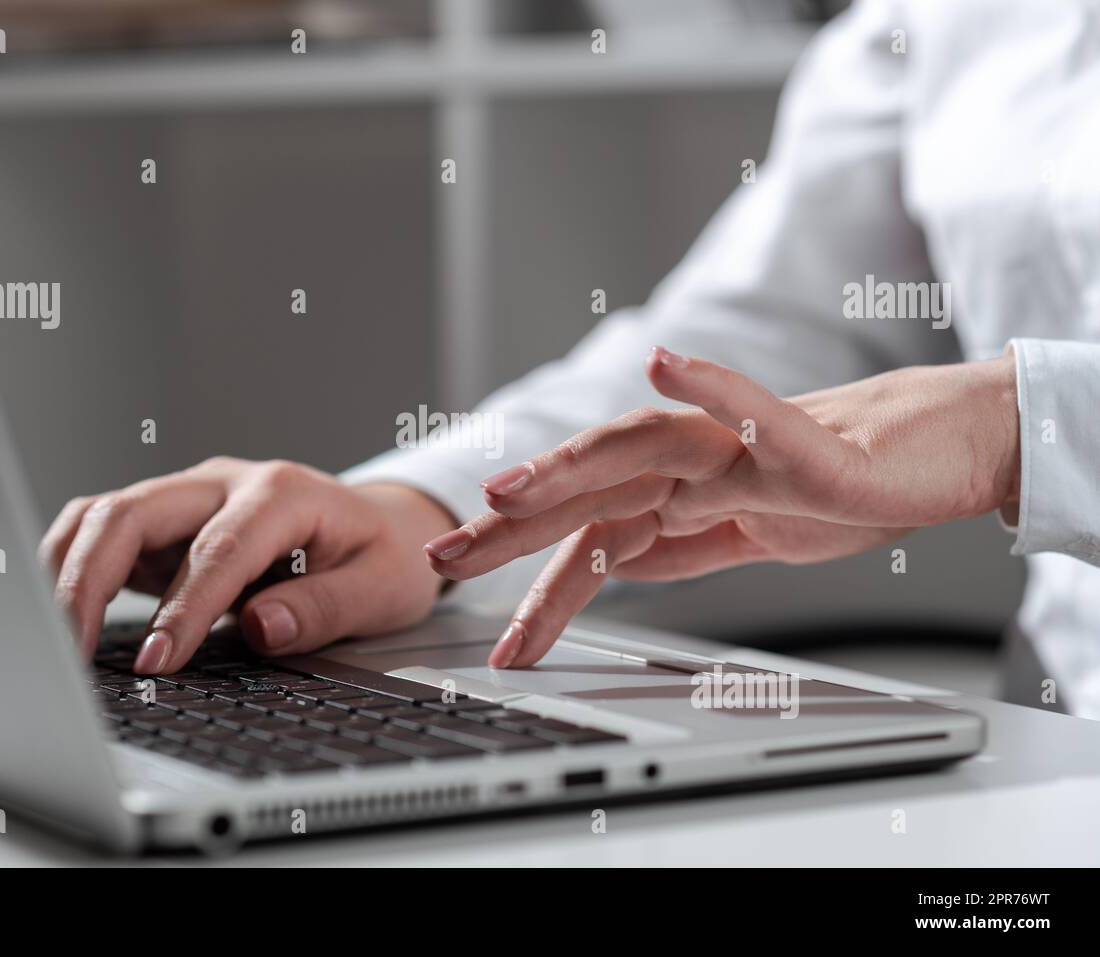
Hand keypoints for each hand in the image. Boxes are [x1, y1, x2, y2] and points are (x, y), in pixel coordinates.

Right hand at [39, 458, 456, 672]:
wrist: (379, 527)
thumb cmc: (382, 555)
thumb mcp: (381, 587)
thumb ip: (325, 607)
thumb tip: (262, 626)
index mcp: (281, 492)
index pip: (216, 549)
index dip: (182, 608)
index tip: (157, 663)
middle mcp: (224, 484)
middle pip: (132, 512)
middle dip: (89, 580)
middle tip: (68, 652)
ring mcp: (189, 499)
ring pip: (102, 515)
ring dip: (67, 571)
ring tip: (50, 638)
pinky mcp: (166, 525)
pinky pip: (102, 535)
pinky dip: (73, 569)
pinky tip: (63, 616)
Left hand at [424, 347, 1020, 667]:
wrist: (939, 449)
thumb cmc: (844, 485)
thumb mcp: (745, 536)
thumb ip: (680, 546)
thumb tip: (617, 566)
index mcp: (680, 492)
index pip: (589, 535)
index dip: (534, 583)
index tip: (493, 638)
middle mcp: (696, 463)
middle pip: (589, 490)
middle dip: (512, 528)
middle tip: (444, 559)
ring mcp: (745, 449)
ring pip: (645, 449)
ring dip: (573, 463)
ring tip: (511, 486)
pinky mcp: (808, 443)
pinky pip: (755, 411)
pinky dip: (711, 387)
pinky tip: (665, 366)